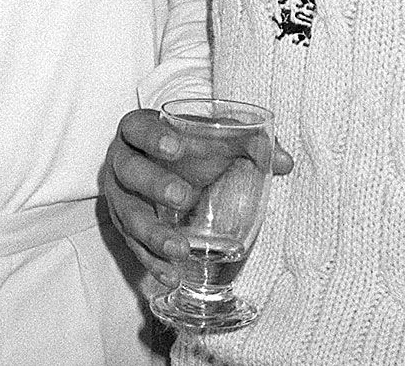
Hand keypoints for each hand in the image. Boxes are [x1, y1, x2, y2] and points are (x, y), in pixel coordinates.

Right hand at [99, 106, 294, 286]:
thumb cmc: (185, 146)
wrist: (159, 164)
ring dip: (153, 235)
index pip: (137, 128)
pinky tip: (172, 276)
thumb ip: (246, 141)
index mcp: (137, 130)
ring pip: (128, 216)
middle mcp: (121, 162)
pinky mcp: (124, 228)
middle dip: (155, 185)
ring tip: (180, 250)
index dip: (152, 136)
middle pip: (129, 171)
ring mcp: (119, 197)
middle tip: (184, 197)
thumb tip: (285, 161)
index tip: (175, 147)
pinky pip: (133, 247)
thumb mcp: (209, 135)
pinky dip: (152, 263)